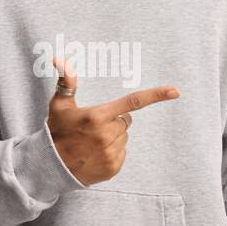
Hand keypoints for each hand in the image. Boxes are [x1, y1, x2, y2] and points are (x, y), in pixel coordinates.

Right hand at [47, 55, 179, 185]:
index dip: (155, 95)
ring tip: (92, 141)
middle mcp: (106, 135)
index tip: (175, 91)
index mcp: (97, 116)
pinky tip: (95, 153)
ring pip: (124, 137)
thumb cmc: (57, 131)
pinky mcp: (113, 167)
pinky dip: (112, 151)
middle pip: (126, 120)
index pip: (132, 102)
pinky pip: (122, 153)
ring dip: (113, 136)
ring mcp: (111, 153)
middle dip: (114, 120)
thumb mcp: (60, 104)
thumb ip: (66, 81)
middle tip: (94, 126)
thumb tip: (59, 58)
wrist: (51, 166)